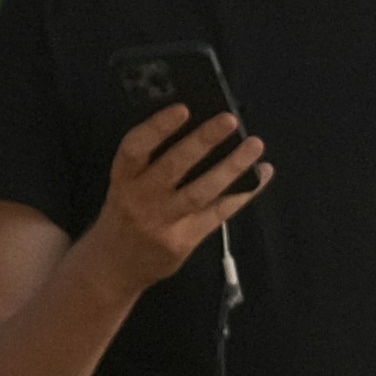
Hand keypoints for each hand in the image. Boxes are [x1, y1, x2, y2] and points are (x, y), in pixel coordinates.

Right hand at [80, 101, 266, 294]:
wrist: (114, 267)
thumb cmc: (125, 214)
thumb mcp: (125, 185)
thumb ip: (152, 162)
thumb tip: (199, 127)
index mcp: (123, 178)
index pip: (135, 148)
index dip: (158, 127)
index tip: (183, 108)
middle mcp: (140, 199)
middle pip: (173, 166)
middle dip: (203, 141)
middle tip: (229, 119)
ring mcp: (163, 222)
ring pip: (201, 191)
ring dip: (231, 166)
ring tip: (254, 145)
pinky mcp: (183, 241)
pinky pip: (218, 213)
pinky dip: (243, 193)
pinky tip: (261, 174)